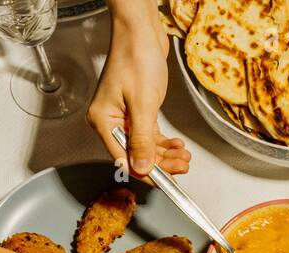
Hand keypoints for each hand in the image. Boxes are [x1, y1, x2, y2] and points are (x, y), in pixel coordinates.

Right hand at [87, 1, 189, 176]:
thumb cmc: (135, 58)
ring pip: (145, 146)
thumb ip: (142, 138)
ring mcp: (123, 117)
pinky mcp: (137, 111)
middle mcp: (111, 122)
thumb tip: (142, 166)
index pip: (123, 159)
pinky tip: (178, 146)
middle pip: (136, 155)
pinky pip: (149, 135)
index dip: (146, 173)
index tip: (166, 183)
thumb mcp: (142, 103)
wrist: (141, 33)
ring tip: (185, 157)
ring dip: (166, 154)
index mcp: (103, 121)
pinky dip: (164, 143)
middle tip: (183, 166)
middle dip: (162, 163)